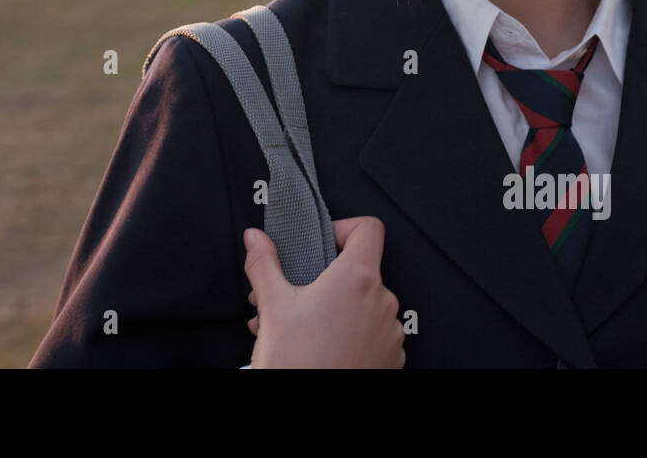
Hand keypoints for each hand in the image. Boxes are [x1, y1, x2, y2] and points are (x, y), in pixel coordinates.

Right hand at [243, 215, 404, 367]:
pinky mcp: (390, 357)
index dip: (344, 228)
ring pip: (363, 304)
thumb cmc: (298, 362)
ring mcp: (389, 332)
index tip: (323, 242)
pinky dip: (348, 333)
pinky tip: (317, 345)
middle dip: (324, 278)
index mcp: (357, 278)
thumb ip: (264, 263)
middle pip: (359, 270)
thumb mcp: (273, 305)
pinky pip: (372, 333)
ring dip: (334, 308)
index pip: (369, 228)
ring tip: (298, 326)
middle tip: (294, 293)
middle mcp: (381, 301)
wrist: (309, 418)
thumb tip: (257, 238)